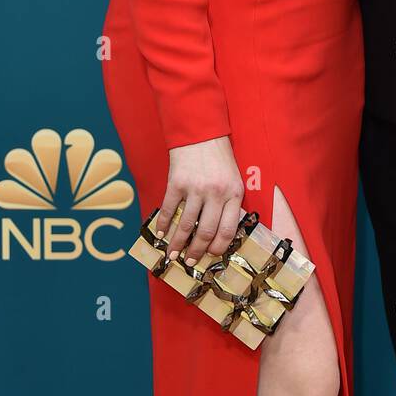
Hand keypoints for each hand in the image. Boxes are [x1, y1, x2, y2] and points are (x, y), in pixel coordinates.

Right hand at [155, 136, 244, 264]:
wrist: (202, 134)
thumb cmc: (220, 159)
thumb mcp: (234, 180)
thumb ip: (229, 203)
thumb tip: (219, 234)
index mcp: (234, 193)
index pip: (228, 230)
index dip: (219, 247)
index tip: (211, 255)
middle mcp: (216, 193)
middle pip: (206, 232)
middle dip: (197, 251)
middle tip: (190, 261)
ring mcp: (195, 188)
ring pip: (186, 225)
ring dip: (178, 243)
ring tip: (173, 254)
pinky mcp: (177, 183)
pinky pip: (170, 209)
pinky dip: (164, 224)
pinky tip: (161, 233)